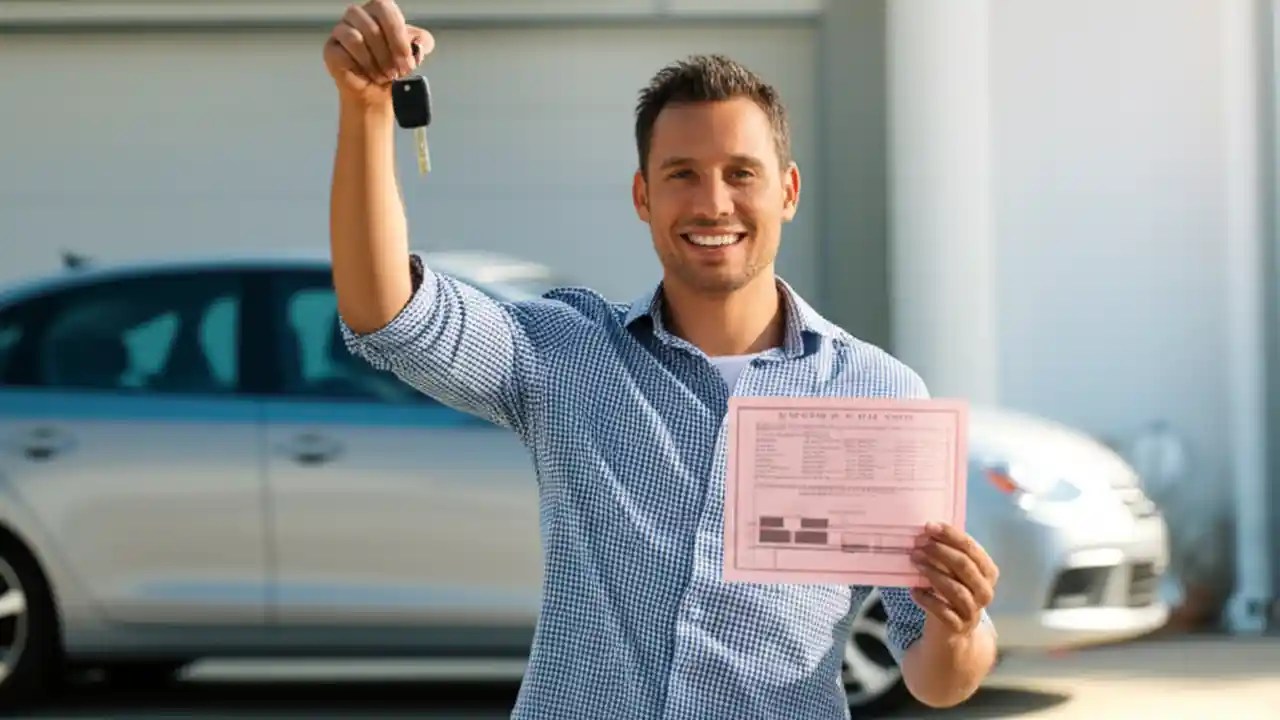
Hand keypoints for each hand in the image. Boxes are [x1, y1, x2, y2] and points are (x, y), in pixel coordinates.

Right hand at [323, 0, 434, 105]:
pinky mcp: (331, 48)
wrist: (377, 94)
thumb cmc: (393, 70)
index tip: (407, 58)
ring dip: (375, 60)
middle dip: (387, 52)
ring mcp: (341, 30)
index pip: (385, 8)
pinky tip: (369, 75)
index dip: (397, 34)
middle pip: (370, 24)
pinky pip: (343, 52)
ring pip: (356, 37)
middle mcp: (358, 16)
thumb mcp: (414, 54)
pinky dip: (361, 66)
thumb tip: (421, 42)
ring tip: (384, 75)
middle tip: (397, 71)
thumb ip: (422, 42)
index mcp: (378, 12)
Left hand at [909, 522, 998, 636]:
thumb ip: (946, 553)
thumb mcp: (953, 571)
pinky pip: (943, 612)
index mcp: (987, 572)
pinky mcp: (959, 627)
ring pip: (956, 589)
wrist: (951, 631)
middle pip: (965, 566)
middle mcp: (985, 591)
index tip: (929, 526)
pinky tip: (914, 591)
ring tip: (915, 561)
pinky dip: (927, 599)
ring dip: (933, 572)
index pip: (972, 549)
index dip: (951, 536)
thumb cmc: (951, 591)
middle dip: (940, 551)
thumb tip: (925, 531)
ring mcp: (973, 610)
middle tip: (918, 544)